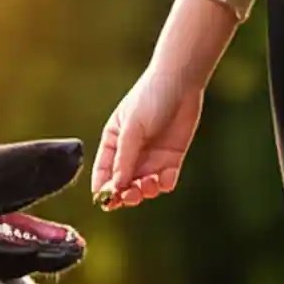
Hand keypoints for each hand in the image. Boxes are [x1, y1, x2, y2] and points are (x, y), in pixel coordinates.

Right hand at [92, 69, 203, 210]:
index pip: (103, 173)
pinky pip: (166, 181)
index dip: (103, 190)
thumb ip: (125, 159)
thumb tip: (116, 187)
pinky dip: (165, 184)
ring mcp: (151, 157)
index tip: (107, 201)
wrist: (180, 82)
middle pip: (123, 185)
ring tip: (150, 183)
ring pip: (144, 186)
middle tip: (131, 194)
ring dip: (146, 190)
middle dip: (126, 194)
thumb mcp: (132, 128)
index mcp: (113, 143)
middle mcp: (130, 154)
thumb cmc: (149, 98)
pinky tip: (166, 178)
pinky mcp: (171, 158)